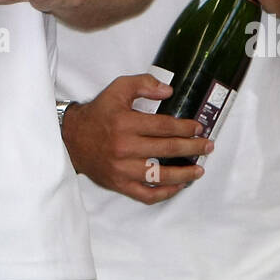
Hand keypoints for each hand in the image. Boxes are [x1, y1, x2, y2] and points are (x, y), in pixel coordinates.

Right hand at [61, 74, 212, 203]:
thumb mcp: (117, 89)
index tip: (198, 128)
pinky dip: (165, 193)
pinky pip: (146, 194)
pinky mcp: (120, 184)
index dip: (185, 128)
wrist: (72, 138)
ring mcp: (123, 169)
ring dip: (184, 174)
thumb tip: (168, 91)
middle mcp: (125, 147)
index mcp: (125, 123)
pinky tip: (177, 186)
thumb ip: (143, 84)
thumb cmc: (98, 113)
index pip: (164, 126)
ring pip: (160, 175)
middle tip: (207, 146)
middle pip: (167, 149)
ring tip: (199, 170)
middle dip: (192, 147)